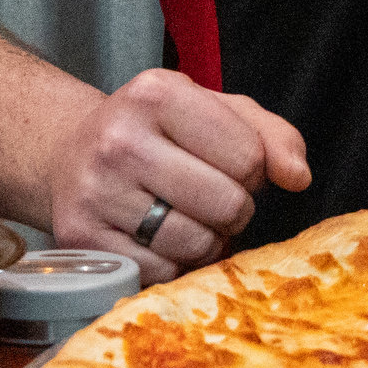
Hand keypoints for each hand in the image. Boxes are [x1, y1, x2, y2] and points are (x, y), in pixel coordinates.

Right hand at [48, 68, 312, 282]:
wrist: (69, 155)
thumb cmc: (159, 133)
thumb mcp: (217, 112)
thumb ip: (272, 136)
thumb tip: (298, 178)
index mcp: (156, 94)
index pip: (249, 157)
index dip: (252, 170)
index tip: (227, 165)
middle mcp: (119, 140)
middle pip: (227, 205)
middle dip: (232, 209)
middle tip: (209, 198)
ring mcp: (94, 192)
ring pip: (195, 245)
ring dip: (205, 241)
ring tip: (183, 217)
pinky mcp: (79, 239)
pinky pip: (160, 273)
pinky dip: (171, 265)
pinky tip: (154, 239)